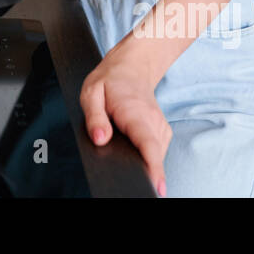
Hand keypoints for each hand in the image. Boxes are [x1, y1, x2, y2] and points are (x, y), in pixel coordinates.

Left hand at [80, 51, 171, 196]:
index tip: (157, 187)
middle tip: (124, 172)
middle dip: (141, 170)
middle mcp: (154, 122)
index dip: (154, 168)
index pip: (148, 145)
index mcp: (136, 113)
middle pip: (153, 156)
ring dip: (141, 162)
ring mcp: (161, 128)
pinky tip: (132, 148)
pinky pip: (155, 152)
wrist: (132, 67)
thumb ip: (94, 118)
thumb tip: (100, 139)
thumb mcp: (91, 92)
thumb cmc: (111, 80)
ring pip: (154, 156)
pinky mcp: (162, 133)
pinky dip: (145, 156)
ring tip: (124, 150)